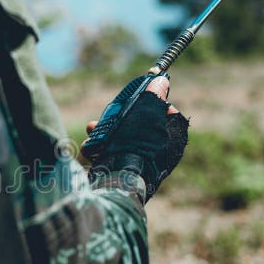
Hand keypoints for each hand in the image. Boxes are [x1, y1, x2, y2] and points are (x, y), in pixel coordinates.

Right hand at [85, 75, 188, 199]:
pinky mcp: (124, 173)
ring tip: (93, 130)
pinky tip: (90, 148)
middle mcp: (160, 153)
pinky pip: (112, 154)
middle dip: (120, 117)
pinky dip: (100, 149)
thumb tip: (162, 81)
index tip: (141, 98)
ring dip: (104, 132)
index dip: (153, 103)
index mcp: (173, 139)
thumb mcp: (147, 112)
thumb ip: (154, 95)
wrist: (119, 181)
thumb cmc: (136, 145)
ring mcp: (142, 164)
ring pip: (122, 139)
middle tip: (109, 113)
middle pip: (140, 125)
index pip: (167, 114)